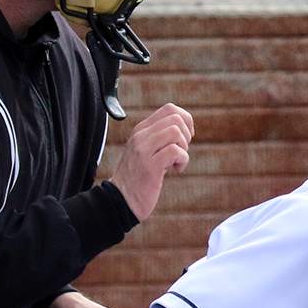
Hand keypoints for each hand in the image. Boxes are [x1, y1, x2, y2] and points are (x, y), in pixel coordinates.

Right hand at [108, 103, 193, 221]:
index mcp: (141, 130)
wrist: (121, 199)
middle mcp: (141, 135)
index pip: (169, 108)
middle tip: (181, 151)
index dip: (186, 120)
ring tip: (177, 161)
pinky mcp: (150, 165)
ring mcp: (144, 149)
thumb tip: (185, 130)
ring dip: (184, 147)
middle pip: (175, 118)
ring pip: (176, 131)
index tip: (186, 138)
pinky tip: (176, 170)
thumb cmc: (138, 178)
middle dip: (186, 134)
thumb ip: (160, 138)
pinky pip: (176, 151)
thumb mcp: (147, 151)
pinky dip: (183, 160)